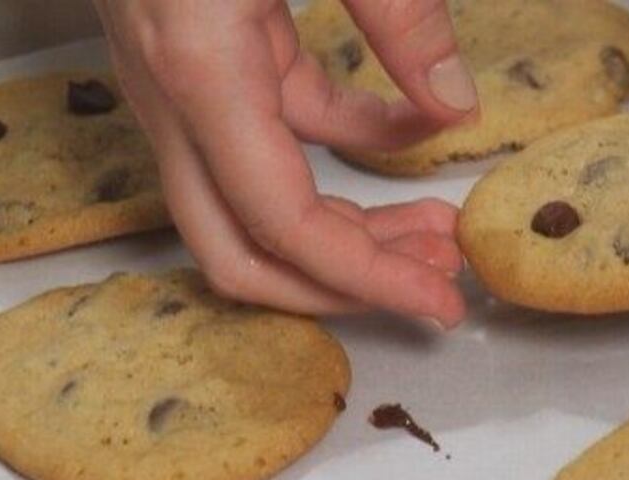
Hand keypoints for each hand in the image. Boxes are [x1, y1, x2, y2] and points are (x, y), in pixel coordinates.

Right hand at [92, 0, 479, 327]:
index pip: (283, 224)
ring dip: (345, 229)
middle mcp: (175, 92)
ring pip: (253, 202)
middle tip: (437, 284)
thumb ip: (399, 15)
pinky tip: (417, 135)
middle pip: (245, 248)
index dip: (366, 281)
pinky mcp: (208, 56)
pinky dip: (347, 149)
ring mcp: (184, 79)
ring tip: (435, 229)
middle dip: (344, 283)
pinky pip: (274, 133)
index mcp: (200, 68)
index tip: (442, 302)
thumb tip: (454, 105)